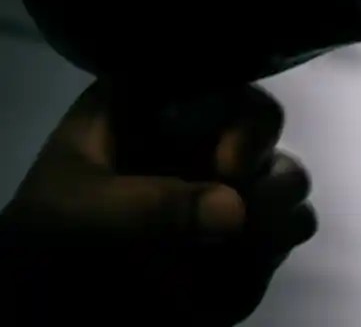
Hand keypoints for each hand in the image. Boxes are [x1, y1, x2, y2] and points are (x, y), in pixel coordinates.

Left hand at [0, 81, 316, 324]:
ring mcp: (226, 186)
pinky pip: (286, 234)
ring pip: (289, 182)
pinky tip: (227, 276)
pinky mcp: (244, 235)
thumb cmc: (48, 236)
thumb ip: (149, 207)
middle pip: (265, 127)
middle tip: (242, 214)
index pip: (217, 82)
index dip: (238, 118)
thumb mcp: (77, 213)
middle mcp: (198, 137)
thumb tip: (235, 211)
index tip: (229, 165)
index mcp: (150, 107)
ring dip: (276, 215)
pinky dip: (265, 256)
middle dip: (264, 172)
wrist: (46, 304)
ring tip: (238, 248)